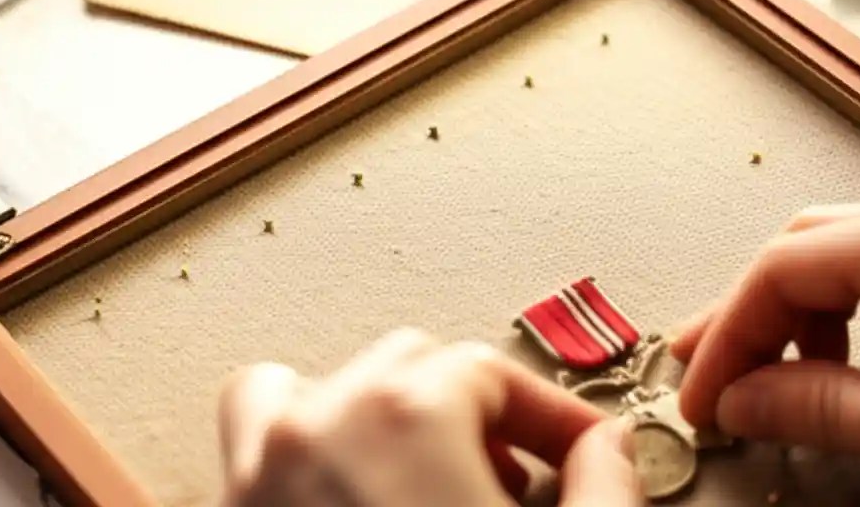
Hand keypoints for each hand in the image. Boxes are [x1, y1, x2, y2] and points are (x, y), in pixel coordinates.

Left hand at [218, 328, 642, 506]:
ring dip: (363, 414)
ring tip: (412, 471)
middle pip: (407, 366)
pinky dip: (294, 452)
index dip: (552, 413)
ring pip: (303, 389)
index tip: (579, 450)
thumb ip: (607, 488)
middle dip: (467, 416)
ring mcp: (257, 475)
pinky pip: (249, 449)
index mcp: (402, 418)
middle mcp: (315, 429)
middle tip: (508, 478)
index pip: (492, 371)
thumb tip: (610, 453)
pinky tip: (347, 496)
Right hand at [671, 184, 859, 506]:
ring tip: (809, 388)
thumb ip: (834, 409)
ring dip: (815, 320)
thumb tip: (745, 400)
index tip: (704, 394)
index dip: (731, 331)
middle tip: (716, 379)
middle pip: (814, 247)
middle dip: (758, 316)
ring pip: (857, 256)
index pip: (787, 266)